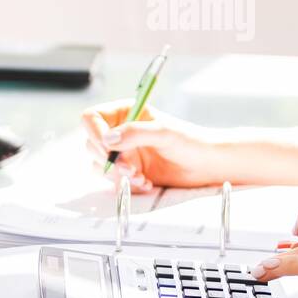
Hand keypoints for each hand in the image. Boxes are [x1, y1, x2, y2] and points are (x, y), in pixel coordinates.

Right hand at [80, 99, 222, 191]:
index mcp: (125, 112)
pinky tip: (146, 183)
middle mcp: (120, 132)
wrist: (205, 165)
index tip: (107, 147)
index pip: (92, 117)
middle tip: (129, 168)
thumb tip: (108, 139)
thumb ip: (135, 133)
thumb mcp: (164, 132)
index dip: (95, 132)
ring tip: (140, 177)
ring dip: (117, 174)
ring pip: (100, 165)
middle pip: (92, 144)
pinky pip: (113, 181)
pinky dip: (127, 185)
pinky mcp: (128, 171)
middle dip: (109, 159)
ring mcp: (123, 153)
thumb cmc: (190, 141)